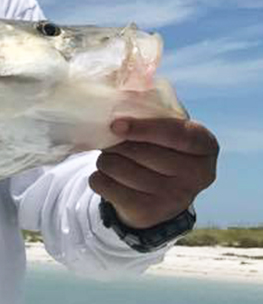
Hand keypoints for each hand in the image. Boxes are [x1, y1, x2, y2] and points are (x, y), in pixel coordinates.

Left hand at [90, 117, 218, 228]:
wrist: (162, 198)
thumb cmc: (162, 151)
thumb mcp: (168, 128)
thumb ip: (154, 110)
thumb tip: (125, 92)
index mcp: (205, 146)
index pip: (174, 134)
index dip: (143, 128)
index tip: (115, 125)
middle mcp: (195, 175)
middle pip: (139, 151)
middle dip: (116, 144)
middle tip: (113, 142)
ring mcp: (174, 197)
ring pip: (116, 166)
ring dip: (105, 160)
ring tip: (114, 160)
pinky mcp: (148, 212)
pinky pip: (104, 184)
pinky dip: (98, 177)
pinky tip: (109, 177)